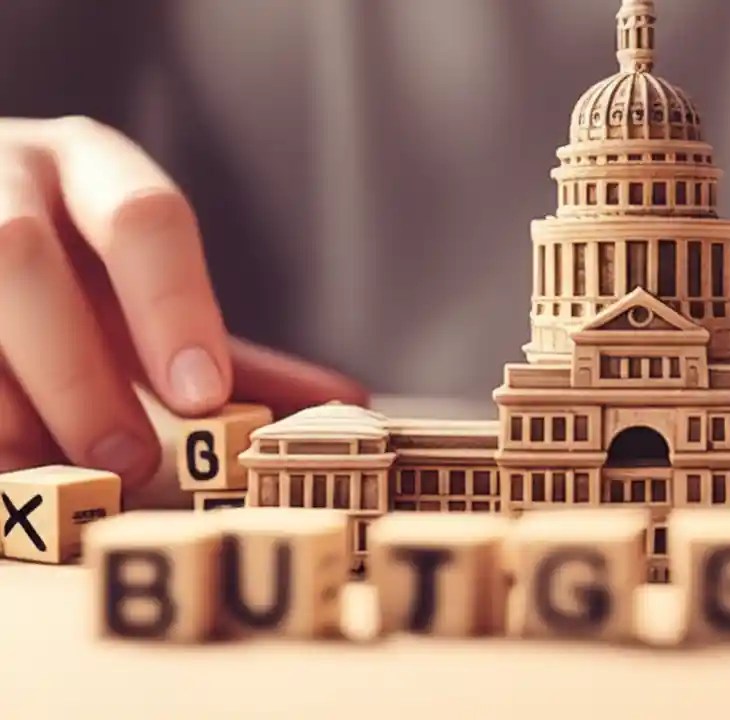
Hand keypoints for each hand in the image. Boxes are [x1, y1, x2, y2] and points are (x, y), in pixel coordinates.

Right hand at [0, 117, 367, 487]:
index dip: (175, 308)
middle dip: (73, 370)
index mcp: (91, 166)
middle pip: (18, 257)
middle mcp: (3, 169)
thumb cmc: (69, 262)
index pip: (145, 218)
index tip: (203, 399)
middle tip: (128, 460)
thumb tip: (344, 403)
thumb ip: (227, 345)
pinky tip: (0, 460)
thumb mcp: (141, 288)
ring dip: (0, 400)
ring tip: (45, 469)